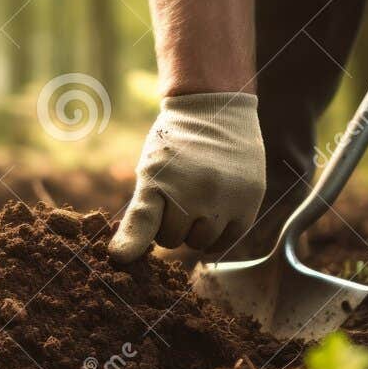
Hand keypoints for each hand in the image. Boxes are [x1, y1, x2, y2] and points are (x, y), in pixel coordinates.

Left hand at [108, 92, 265, 263]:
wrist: (216, 110)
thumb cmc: (177, 147)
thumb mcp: (150, 171)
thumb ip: (139, 216)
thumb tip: (119, 257)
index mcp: (159, 180)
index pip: (143, 223)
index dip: (129, 245)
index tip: (118, 257)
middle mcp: (192, 190)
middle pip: (172, 240)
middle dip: (171, 225)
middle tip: (178, 198)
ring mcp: (223, 197)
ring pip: (200, 244)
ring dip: (196, 231)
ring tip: (198, 201)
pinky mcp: (249, 201)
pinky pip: (227, 241)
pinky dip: (218, 235)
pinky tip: (215, 213)